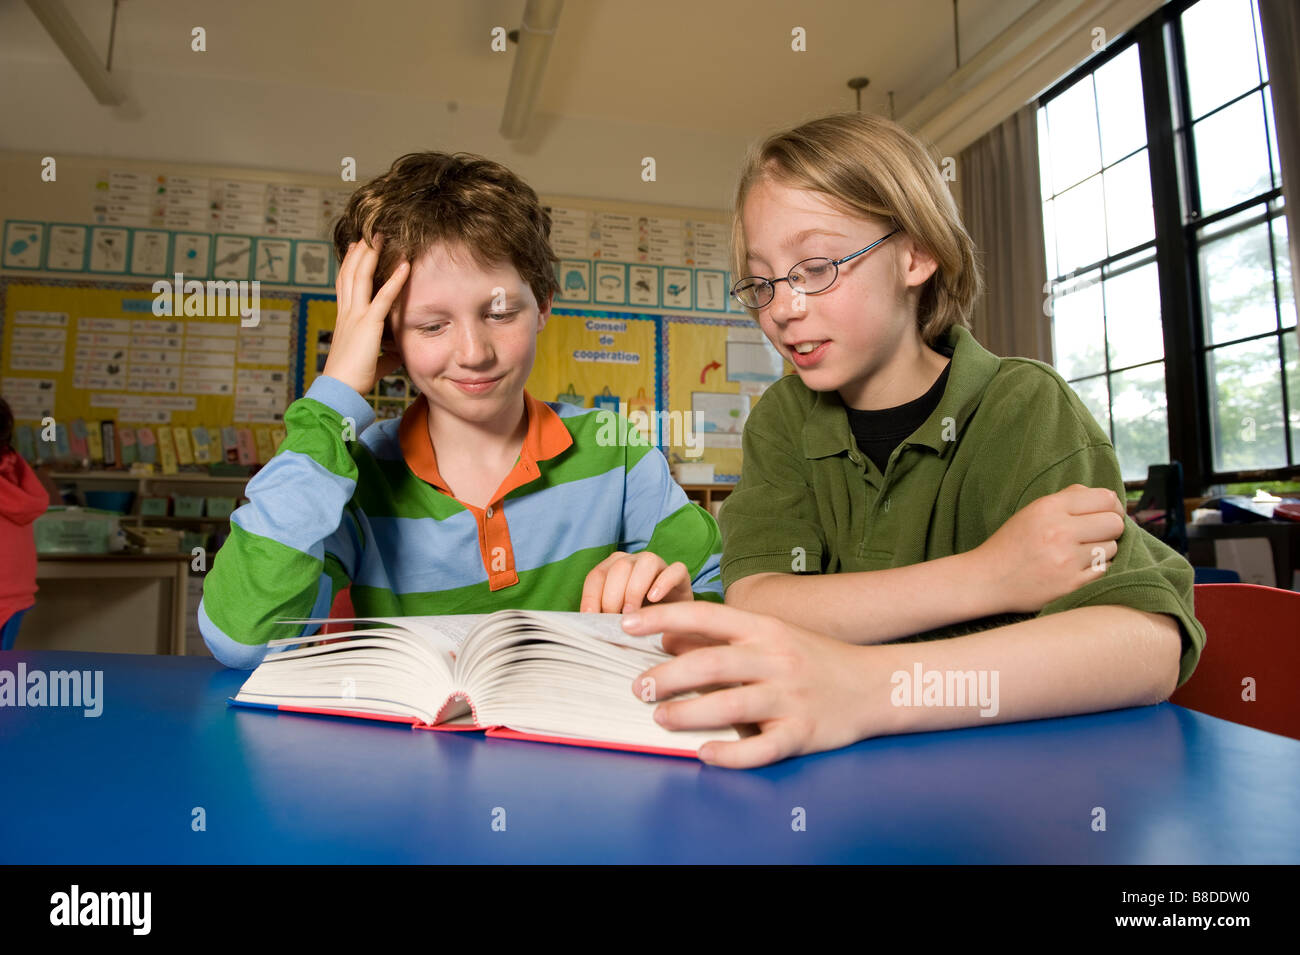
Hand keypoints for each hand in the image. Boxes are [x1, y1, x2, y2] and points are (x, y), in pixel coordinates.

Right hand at [323, 236, 408, 395]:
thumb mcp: (373, 360)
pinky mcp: (368, 324)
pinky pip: (383, 297)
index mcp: (345, 319)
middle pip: (350, 273)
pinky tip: (405, 265)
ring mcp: (355, 316)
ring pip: (360, 277)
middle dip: (359, 251)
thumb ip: (386, 353)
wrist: (341, 388)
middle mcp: (347, 312)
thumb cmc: (354, 378)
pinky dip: (395, 280)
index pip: (345, 284)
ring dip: (372, 255)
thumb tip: (399, 353)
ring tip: (381, 237)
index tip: (355, 247)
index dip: (349, 264)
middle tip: (369, 233)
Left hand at [580, 550, 693, 612]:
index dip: (592, 596)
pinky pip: (675, 570)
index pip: (597, 575)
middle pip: (620, 567)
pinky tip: (654, 599)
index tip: (590, 618)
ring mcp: (659, 564)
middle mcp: (635, 561)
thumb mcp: (616, 617)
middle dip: (613, 596)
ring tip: (632, 613)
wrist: (674, 621)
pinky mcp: (680, 575)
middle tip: (615, 621)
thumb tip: (587, 624)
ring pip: (646, 563)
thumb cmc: (639, 619)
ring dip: (635, 589)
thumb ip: (603, 616)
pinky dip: (664, 583)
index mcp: (613, 567)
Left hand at [622, 601, 877, 767]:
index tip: (627, 624)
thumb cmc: (812, 659)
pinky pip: (761, 748)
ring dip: (689, 714)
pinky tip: (705, 754)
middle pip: (712, 664)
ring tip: (661, 719)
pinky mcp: (802, 733)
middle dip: (667, 677)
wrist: (875, 684)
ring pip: (731, 706)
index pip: (706, 617)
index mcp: (764, 629)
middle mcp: (776, 659)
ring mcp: (790, 697)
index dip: (664, 618)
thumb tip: (666, 639)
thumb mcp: (770, 636)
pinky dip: (730, 754)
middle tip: (638, 689)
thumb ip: (721, 637)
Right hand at [973, 483, 1125, 613]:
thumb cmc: (1012, 543)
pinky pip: (1105, 571)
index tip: (1107, 514)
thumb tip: (1108, 498)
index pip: (1105, 498)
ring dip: (1103, 551)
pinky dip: (1096, 569)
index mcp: (1048, 508)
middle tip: (1097, 535)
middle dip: (1111, 528)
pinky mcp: (1071, 585)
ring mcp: (1066, 560)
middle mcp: (1059, 531)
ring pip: (1112, 548)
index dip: (1112, 506)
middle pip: (1115, 523)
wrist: (987, 579)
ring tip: (1081, 554)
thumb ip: (1068, 499)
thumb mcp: (1033, 511)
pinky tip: (1079, 568)